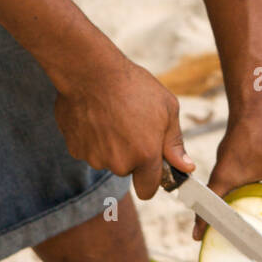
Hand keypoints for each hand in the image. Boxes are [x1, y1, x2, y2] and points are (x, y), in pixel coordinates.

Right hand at [54, 52, 193, 199]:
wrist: (90, 71)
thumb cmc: (133, 86)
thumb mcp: (167, 108)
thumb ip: (175, 142)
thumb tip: (186, 167)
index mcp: (145, 155)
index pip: (148, 190)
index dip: (150, 180)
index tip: (150, 167)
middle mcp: (119, 163)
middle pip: (126, 170)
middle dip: (130, 155)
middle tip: (131, 125)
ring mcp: (94, 157)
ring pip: (106, 159)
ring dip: (110, 145)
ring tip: (112, 116)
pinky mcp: (75, 148)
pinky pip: (88, 149)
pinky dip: (91, 138)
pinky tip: (95, 115)